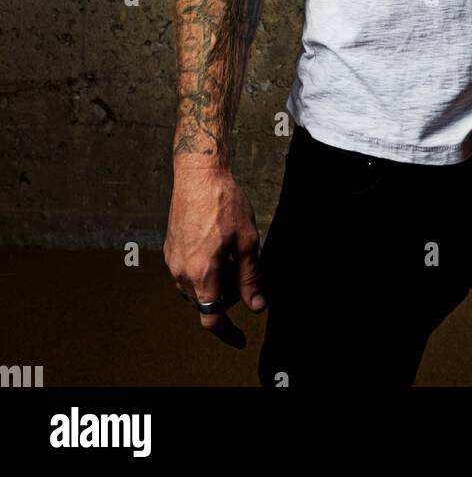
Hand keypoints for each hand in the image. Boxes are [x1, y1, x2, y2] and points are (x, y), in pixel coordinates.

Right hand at [163, 159, 265, 347]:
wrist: (198, 175)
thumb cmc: (224, 203)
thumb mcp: (247, 242)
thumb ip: (250, 277)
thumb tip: (256, 306)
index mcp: (201, 273)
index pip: (212, 318)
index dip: (227, 333)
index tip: (240, 339)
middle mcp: (181, 271)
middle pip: (205, 304)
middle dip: (225, 300)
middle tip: (244, 276)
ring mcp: (173, 260)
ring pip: (194, 289)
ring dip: (213, 285)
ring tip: (231, 259)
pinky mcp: (170, 249)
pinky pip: (186, 273)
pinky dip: (202, 272)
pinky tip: (216, 249)